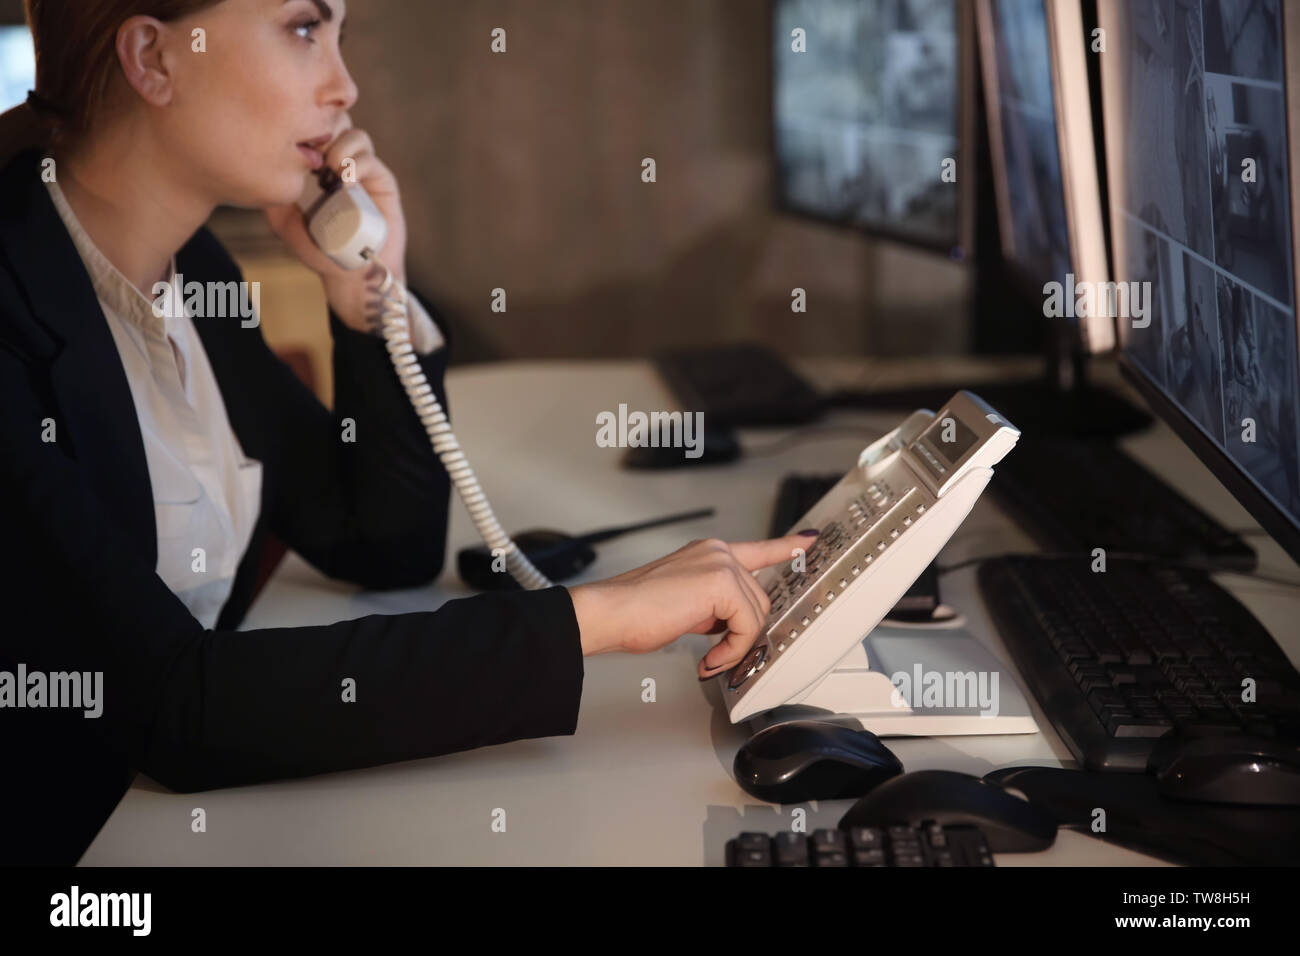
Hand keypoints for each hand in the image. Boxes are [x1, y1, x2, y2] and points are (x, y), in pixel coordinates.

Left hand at [264, 117, 408, 334]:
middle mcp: (342, 162)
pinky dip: (356, 163)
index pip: (313, 126)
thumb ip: (272, 197)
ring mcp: (363, 171)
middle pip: (336, 119)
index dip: (303, 125)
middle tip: (312, 149)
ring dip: (340, 146)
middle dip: (323, 127)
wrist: (353, 275)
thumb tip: (256, 169)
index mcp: (319, 165)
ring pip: (355, 136)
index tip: (291, 144)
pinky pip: (370, 160)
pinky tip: (344, 180)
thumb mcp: (285, 223)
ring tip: (329, 170)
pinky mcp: (382, 183)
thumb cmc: (320, 251)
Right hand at [566, 531, 819, 678]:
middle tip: (716, 651)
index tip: (808, 540)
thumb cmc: (634, 612)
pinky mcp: (721, 583)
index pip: (758, 548)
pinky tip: (709, 656)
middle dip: (742, 631)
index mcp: (709, 553)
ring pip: (755, 614)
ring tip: (707, 655)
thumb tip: (729, 624)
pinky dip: (732, 649)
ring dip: (735, 644)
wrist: (610, 612)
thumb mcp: (685, 603)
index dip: (786, 546)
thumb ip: (713, 605)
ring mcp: (721, 564)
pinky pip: (747, 626)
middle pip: (759, 598)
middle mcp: (717, 552)